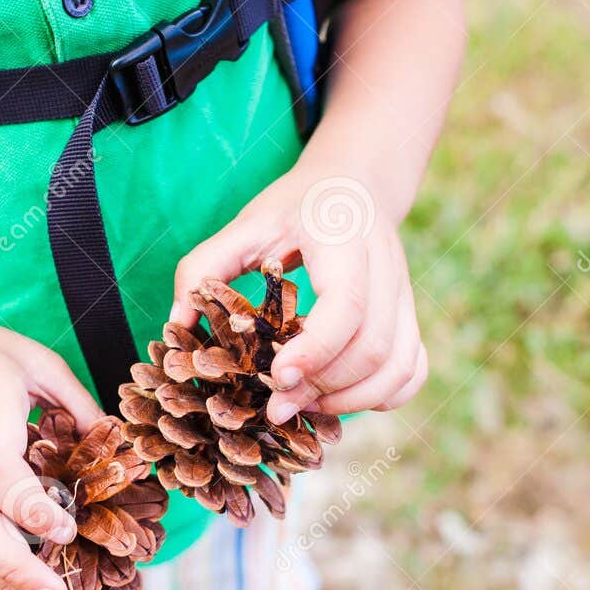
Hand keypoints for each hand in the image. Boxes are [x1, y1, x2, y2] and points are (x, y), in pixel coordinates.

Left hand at [169, 163, 427, 421]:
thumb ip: (203, 268)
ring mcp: (404, 294)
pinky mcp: (410, 315)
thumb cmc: (293, 209)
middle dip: (325, 386)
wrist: (353, 184)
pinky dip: (383, 396)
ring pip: (399, 364)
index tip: (277, 377)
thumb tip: (176, 324)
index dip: (315, 350)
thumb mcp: (243, 225)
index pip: (347, 304)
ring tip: (306, 405)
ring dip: (353, 399)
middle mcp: (385, 267)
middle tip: (278, 406)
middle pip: (374, 345)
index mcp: (343, 238)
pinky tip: (340, 397)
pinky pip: (413, 369)